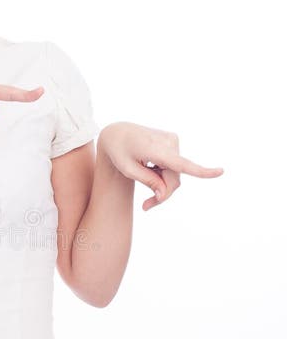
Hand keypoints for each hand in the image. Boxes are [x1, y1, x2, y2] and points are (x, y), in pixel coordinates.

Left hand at [98, 121, 224, 210]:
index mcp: (155, 149)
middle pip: (175, 179)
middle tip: (146, 206)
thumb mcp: (128, 170)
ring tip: (145, 187)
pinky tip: (150, 169)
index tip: (220, 172)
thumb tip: (164, 193)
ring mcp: (173, 140)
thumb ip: (148, 181)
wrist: (117, 132)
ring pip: (176, 174)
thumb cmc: (119, 152)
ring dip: (163, 185)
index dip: (201, 171)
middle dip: (163, 194)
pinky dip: (164, 174)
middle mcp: (168, 142)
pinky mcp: (174, 141)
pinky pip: (175, 166)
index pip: (180, 164)